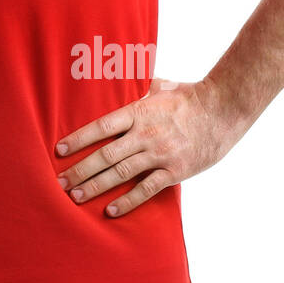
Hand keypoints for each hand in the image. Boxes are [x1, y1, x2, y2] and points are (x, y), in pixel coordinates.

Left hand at [55, 77, 247, 216]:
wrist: (224, 110)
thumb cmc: (189, 96)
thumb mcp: (159, 85)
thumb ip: (137, 86)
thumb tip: (120, 73)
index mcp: (137, 111)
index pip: (100, 126)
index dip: (78, 138)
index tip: (59, 149)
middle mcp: (144, 133)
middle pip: (105, 154)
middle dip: (79, 169)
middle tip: (59, 181)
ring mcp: (159, 153)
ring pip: (120, 173)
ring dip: (95, 186)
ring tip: (75, 196)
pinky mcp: (175, 171)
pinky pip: (147, 189)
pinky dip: (127, 201)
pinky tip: (110, 210)